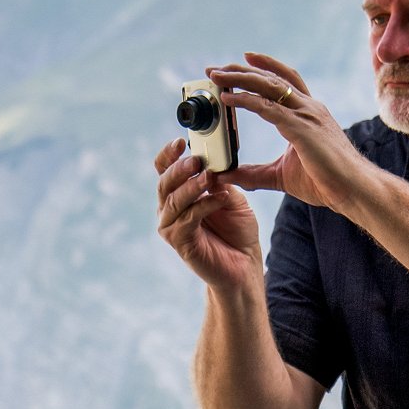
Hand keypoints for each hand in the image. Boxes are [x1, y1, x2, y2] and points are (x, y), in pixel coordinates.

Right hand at [154, 137, 262, 288]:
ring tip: (209, 177)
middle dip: (180, 169)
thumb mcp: (232, 198)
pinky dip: (204, 205)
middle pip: (164, 182)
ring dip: (192, 186)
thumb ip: (220, 182)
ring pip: (173, 199)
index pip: (164, 170)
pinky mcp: (179, 241)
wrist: (244, 266)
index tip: (180, 142)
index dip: (168, 155)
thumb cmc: (237, 231)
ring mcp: (171, 225)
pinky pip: (187, 218)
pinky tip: (221, 199)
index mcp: (179, 193)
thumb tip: (211, 165)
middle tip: (196, 160)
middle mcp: (170, 208)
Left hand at [208, 52, 369, 214]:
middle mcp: (308, 108)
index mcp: (308, 113)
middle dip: (241, 70)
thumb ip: (254, 174)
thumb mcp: (281, 175)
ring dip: (239, 78)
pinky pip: (267, 108)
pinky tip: (228, 98)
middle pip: (271, 78)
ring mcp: (306, 115)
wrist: (354, 191)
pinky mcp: (301, 128)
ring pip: (267, 86)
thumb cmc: (326, 181)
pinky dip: (245, 100)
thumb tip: (228, 175)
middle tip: (215, 69)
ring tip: (216, 76)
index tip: (244, 58)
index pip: (285, 80)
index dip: (265, 67)